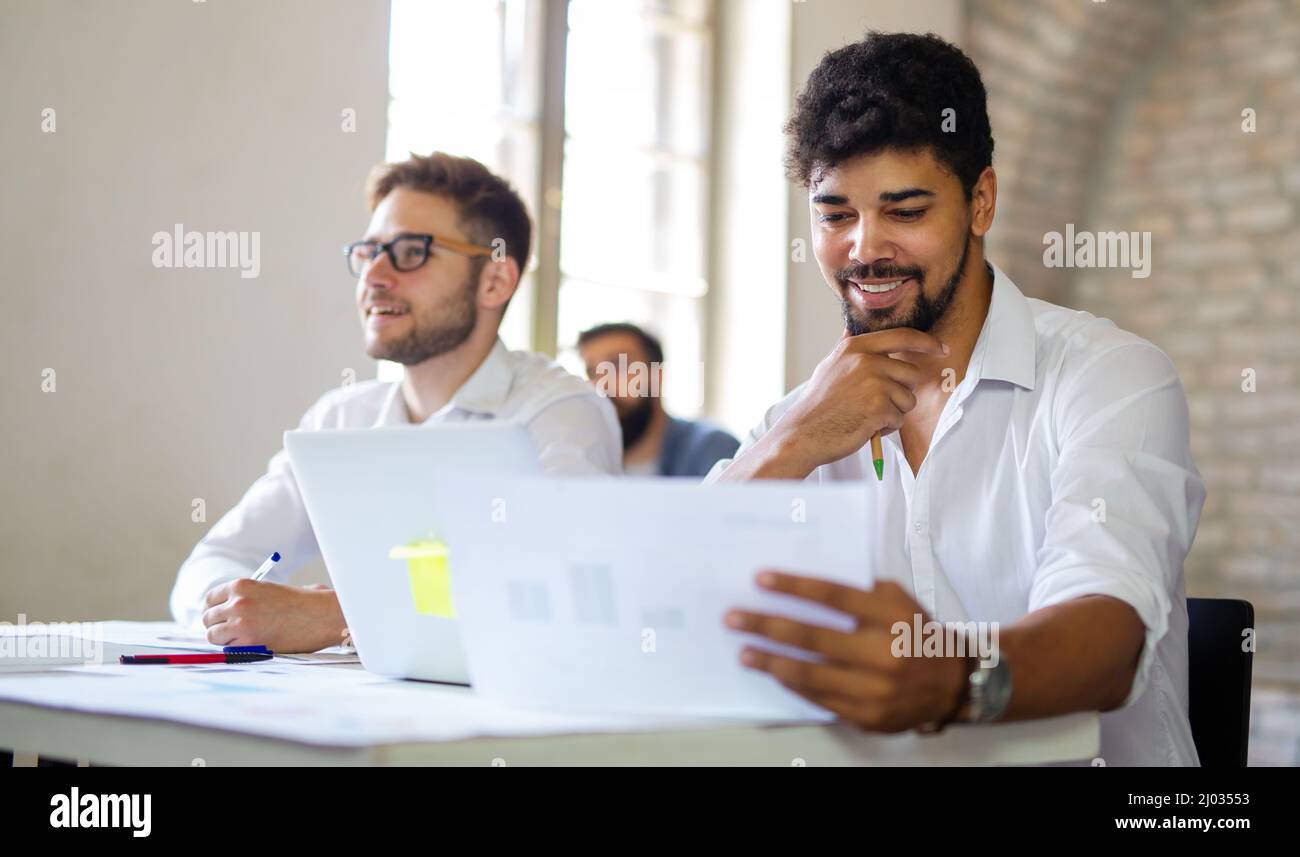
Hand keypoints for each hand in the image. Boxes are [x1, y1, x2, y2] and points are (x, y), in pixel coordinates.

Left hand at [201, 579, 346, 652]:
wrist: (322, 615)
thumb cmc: (302, 602)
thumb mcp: (269, 589)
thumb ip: (245, 597)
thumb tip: (225, 612)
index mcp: (241, 585)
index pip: (210, 599)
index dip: (214, 609)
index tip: (220, 617)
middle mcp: (237, 602)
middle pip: (208, 618)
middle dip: (217, 625)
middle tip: (231, 630)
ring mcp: (241, 623)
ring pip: (213, 635)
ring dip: (224, 638)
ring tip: (243, 638)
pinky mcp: (249, 643)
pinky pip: (228, 649)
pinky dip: (236, 649)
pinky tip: (253, 644)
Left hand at [725, 573, 967, 732]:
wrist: (953, 684)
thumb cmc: (916, 633)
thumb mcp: (899, 601)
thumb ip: (861, 591)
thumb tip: (806, 585)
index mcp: (890, 617)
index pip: (833, 596)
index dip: (793, 587)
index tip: (760, 579)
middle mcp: (883, 654)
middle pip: (812, 637)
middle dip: (766, 626)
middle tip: (734, 618)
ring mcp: (875, 690)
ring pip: (809, 674)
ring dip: (770, 661)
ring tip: (744, 651)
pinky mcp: (868, 717)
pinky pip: (820, 699)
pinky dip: (793, 685)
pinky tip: (774, 673)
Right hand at [771, 328, 946, 471]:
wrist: (803, 433)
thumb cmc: (817, 405)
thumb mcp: (829, 365)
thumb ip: (848, 349)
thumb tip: (852, 328)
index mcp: (855, 348)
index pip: (902, 336)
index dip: (926, 342)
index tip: (940, 348)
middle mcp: (866, 361)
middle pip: (911, 372)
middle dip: (901, 391)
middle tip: (876, 404)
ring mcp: (873, 384)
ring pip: (908, 398)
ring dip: (894, 412)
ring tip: (867, 416)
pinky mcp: (879, 408)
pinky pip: (899, 418)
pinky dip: (886, 427)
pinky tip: (865, 426)